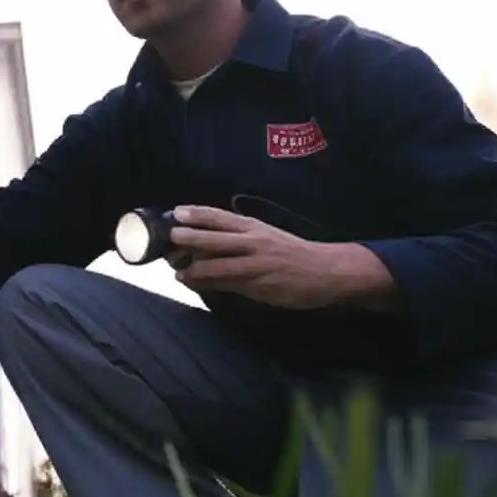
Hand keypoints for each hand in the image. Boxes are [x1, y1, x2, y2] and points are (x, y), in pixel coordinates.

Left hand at [168, 205, 347, 309]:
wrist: (326, 271)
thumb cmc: (292, 253)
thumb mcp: (267, 236)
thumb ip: (240, 237)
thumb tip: (207, 240)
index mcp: (254, 227)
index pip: (221, 217)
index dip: (198, 214)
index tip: (177, 211)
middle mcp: (253, 242)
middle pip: (215, 238)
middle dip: (190, 237)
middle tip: (171, 237)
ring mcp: (256, 265)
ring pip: (218, 265)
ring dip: (194, 269)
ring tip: (177, 272)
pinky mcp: (259, 286)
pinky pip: (228, 285)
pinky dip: (208, 284)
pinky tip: (193, 284)